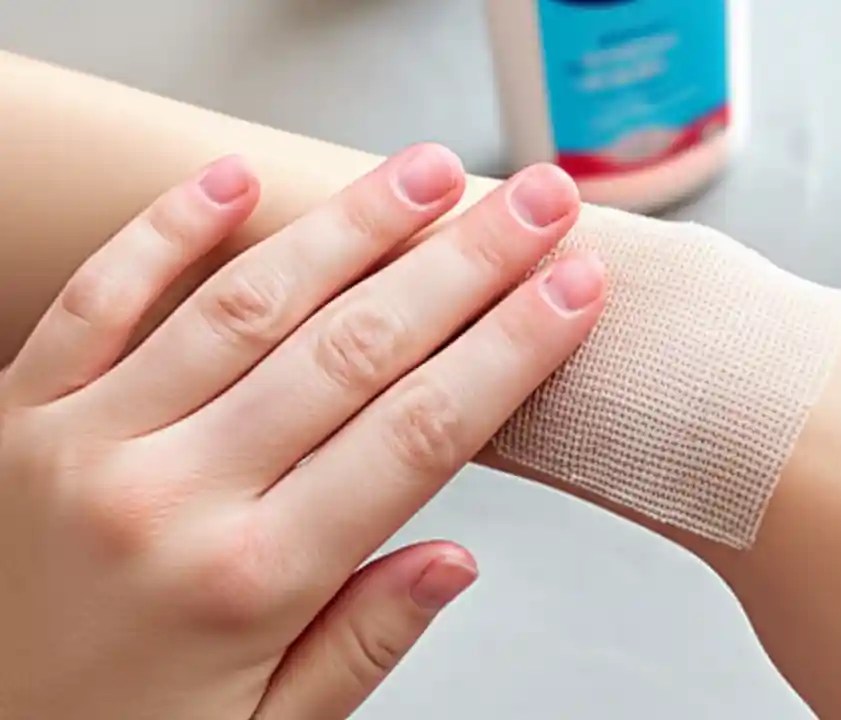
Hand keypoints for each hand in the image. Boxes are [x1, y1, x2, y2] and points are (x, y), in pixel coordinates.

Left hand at [0, 146, 604, 718]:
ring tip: (428, 171)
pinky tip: (235, 178)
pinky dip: (165, 229)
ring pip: (245, 304)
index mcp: (252, 581)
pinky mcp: (15, 414)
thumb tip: (458, 558)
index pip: (421, 433)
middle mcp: (173, 495)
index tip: (573, 288)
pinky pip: (96, 297)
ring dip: (350, 226)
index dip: (512, 349)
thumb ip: (364, 642)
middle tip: (535, 203)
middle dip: (464, 264)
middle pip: (355, 349)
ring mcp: (85, 442)